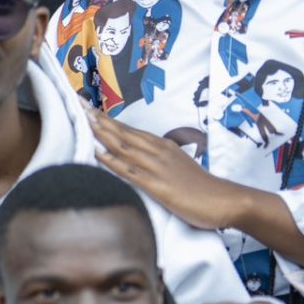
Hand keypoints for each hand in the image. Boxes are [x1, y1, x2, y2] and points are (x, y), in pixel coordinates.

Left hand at [87, 110, 245, 230]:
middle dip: (98, 118)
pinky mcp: (157, 185)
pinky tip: (97, 153)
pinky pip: (129, 171)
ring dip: (101, 133)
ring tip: (82, 119)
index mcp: (161, 146)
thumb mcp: (177, 165)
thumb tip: (136, 156)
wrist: (226, 200)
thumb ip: (157, 158)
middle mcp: (157, 152)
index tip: (87, 107)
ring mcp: (157, 167)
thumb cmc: (201, 187)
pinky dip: (111, 160)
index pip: (128, 129)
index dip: (106, 118)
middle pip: (122, 132)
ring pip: (123, 146)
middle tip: (77, 103)